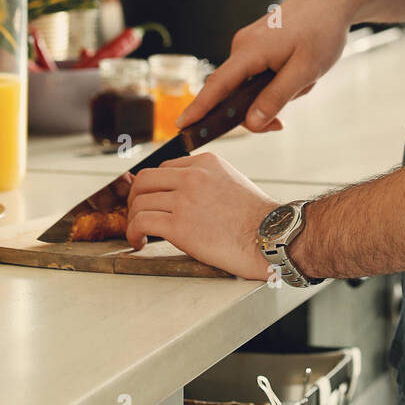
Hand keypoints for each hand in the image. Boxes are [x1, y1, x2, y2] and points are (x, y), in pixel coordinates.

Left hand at [124, 152, 278, 279]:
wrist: (272, 237)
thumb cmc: (257, 218)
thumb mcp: (231, 182)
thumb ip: (206, 181)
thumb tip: (183, 194)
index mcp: (206, 162)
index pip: (165, 168)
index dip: (153, 187)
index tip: (151, 200)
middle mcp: (193, 176)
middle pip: (145, 179)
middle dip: (135, 198)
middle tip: (137, 213)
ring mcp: (185, 200)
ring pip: (139, 201)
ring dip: (133, 218)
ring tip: (138, 232)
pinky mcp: (180, 226)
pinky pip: (141, 222)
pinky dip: (133, 232)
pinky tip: (138, 241)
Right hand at [176, 0, 356, 134]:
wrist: (332, 0)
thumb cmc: (322, 30)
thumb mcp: (305, 71)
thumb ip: (276, 98)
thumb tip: (251, 121)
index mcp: (250, 50)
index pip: (217, 85)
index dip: (198, 108)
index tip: (182, 126)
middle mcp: (243, 45)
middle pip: (234, 91)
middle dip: (258, 107)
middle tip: (281, 121)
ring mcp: (249, 43)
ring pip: (251, 84)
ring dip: (275, 91)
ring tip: (303, 80)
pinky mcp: (258, 42)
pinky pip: (259, 72)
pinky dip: (277, 80)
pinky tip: (299, 71)